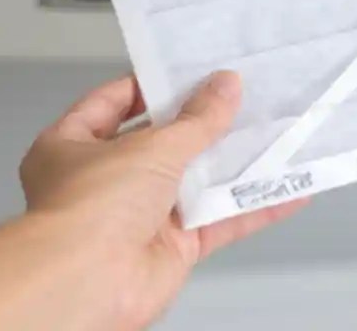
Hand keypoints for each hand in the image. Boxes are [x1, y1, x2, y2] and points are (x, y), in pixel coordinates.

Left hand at [20, 71, 307, 330]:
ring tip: (271, 135)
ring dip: (232, 164)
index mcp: (71, 146)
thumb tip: (225, 87)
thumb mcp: (151, 146)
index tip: (188, 73)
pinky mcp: (170, 248)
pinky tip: (285, 191)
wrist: (88, 284)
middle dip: (201, 125)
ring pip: (194, 183)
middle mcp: (103, 181)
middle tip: (241, 99)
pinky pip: (217, 222)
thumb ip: (196, 119)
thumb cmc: (90, 207)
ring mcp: (137, 216)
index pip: (111, 104)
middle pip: (160, 144)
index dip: (149, 87)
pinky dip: (251, 209)